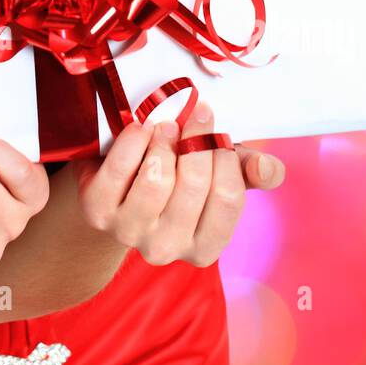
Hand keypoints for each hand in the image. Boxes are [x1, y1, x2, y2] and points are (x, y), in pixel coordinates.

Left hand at [73, 101, 285, 267]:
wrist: (118, 184)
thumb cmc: (176, 175)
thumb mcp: (216, 173)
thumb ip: (249, 172)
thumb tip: (267, 168)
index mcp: (204, 246)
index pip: (228, 198)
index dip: (225, 157)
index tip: (218, 132)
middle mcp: (167, 249)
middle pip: (193, 186)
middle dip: (197, 141)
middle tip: (195, 115)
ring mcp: (129, 232)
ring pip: (156, 179)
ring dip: (164, 141)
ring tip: (165, 126)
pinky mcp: (98, 211)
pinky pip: (119, 170)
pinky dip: (132, 141)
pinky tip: (139, 129)